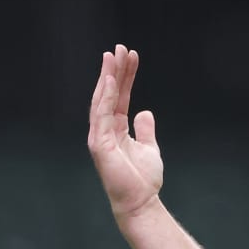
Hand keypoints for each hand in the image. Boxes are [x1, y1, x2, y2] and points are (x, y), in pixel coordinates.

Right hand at [87, 44, 162, 219]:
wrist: (140, 201)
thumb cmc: (143, 179)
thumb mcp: (149, 148)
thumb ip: (145, 129)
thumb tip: (145, 112)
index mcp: (115, 129)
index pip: (120, 96)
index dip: (126, 76)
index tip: (131, 56)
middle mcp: (104, 129)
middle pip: (109, 94)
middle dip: (114, 70)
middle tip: (120, 47)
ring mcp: (99, 136)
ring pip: (102, 100)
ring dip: (108, 77)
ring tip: (113, 56)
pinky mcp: (99, 144)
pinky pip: (102, 115)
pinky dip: (106, 96)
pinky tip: (112, 80)